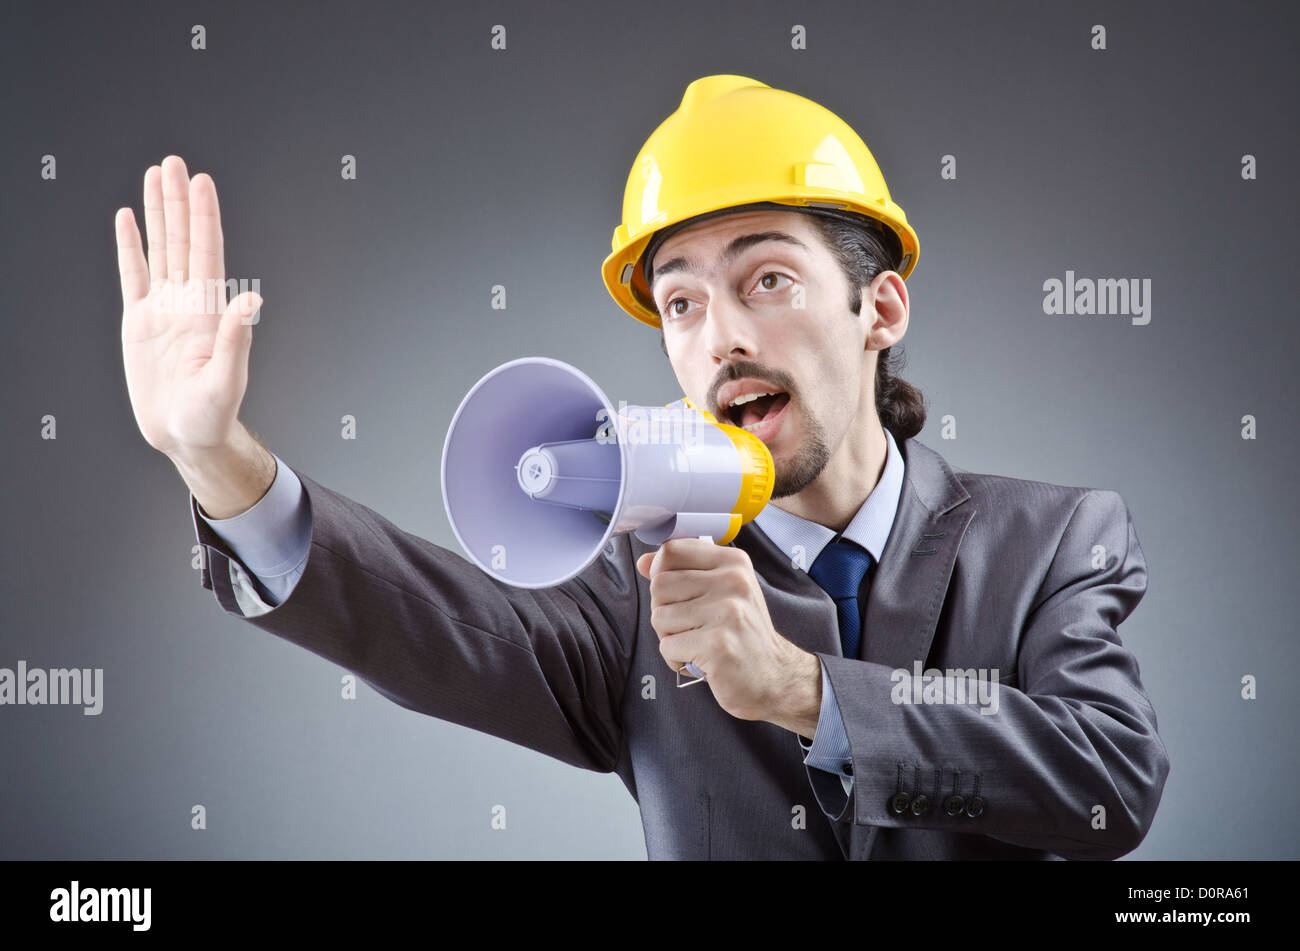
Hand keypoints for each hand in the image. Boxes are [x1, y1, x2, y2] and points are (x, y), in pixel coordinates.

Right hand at [116, 155, 262, 459]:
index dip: (204, 217)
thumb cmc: (212, 414)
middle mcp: (187, 302)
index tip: (202, 183)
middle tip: (175, 163)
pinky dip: (130, 247)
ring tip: (154, 176)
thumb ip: (236, 338)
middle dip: (178, 202)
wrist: (186, 435)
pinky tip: (127, 219)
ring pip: (159, 249)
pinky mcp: (139, 321)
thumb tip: (250, 298)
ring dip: (157, 214)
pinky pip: (133, 275)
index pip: (207, 252)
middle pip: (182, 240)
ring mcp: (163, 309)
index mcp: (209, 311)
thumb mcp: (227, 380)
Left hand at [636, 538, 821, 732]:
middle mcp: (733, 582)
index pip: (671, 550)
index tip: (677, 593)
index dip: (660, 573)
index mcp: (734, 563)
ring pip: (659, 617)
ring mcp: (727, 613)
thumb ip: (683, 572)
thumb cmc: (742, 634)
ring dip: (670, 637)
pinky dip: (675, 659)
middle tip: (690, 627)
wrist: (775, 677)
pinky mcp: (718, 645)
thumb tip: (643, 562)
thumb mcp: (721, 592)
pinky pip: (667, 646)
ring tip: (697, 644)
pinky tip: (700, 661)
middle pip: (659, 585)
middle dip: (664, 611)